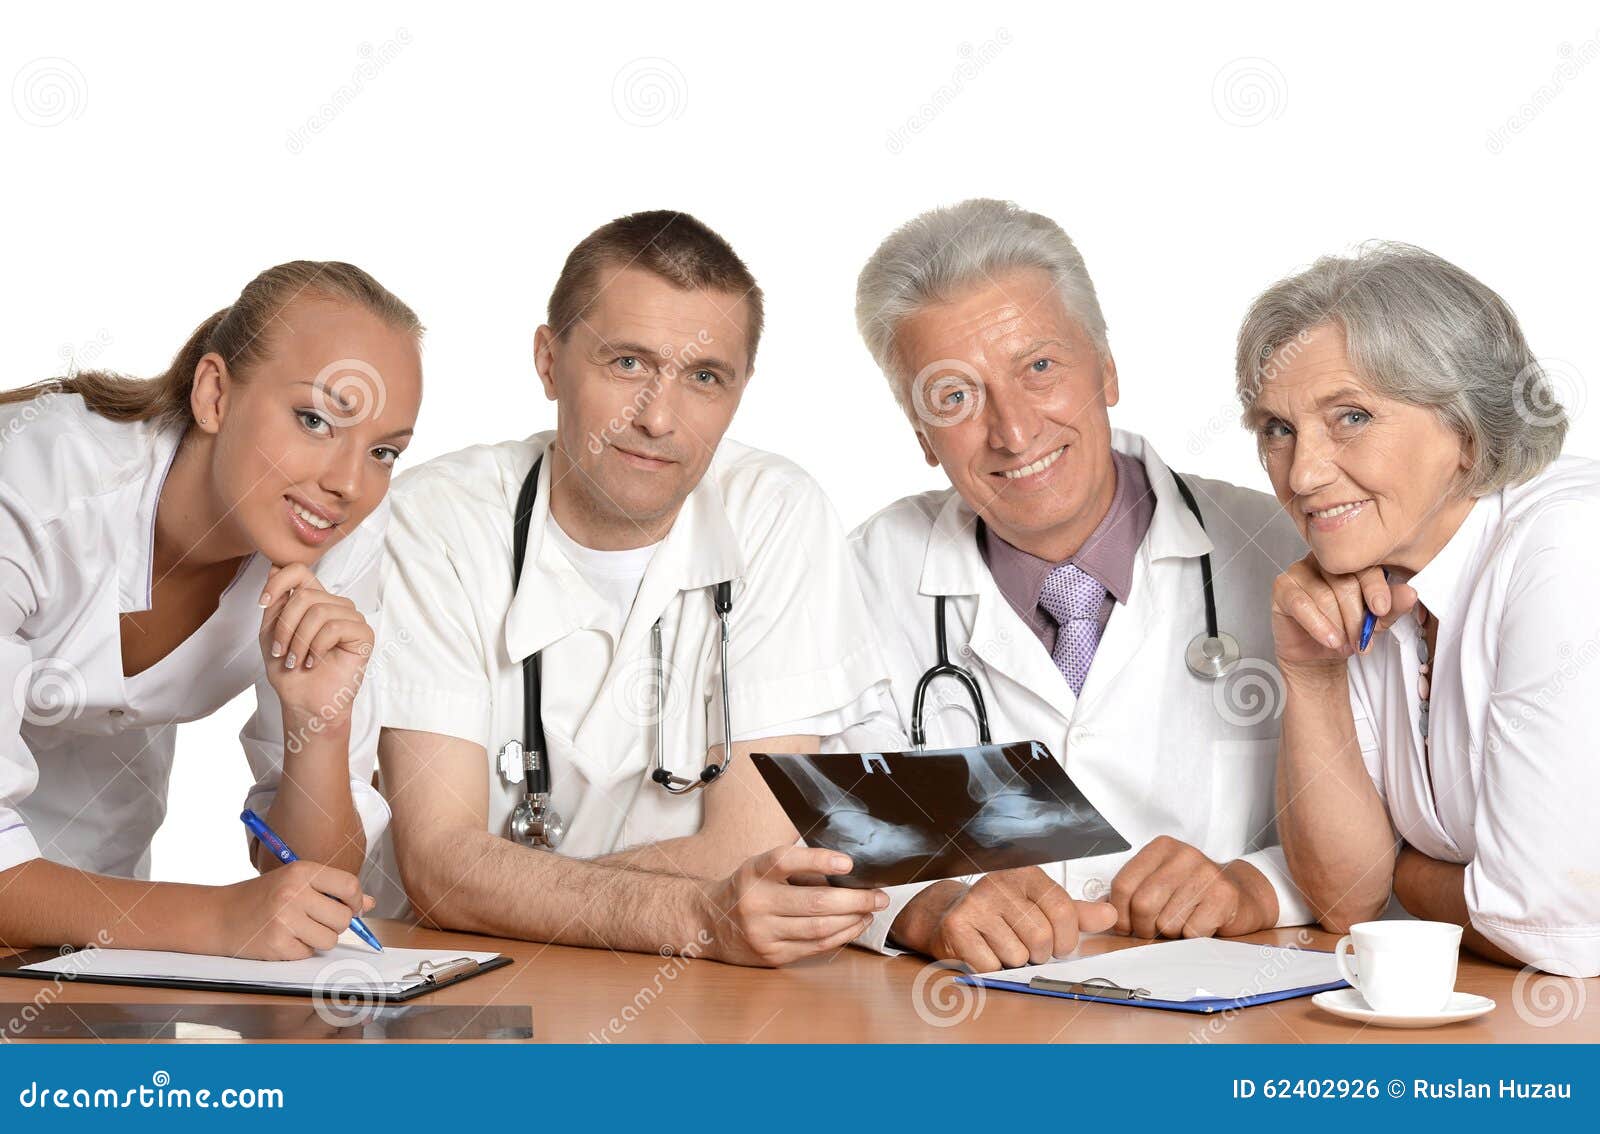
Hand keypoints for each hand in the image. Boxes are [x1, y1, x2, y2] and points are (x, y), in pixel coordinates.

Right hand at [207, 860, 374, 959]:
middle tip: (316, 921)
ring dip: (318, 939)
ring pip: (329, 939)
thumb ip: (333, 890)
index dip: (356, 901)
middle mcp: (294, 892)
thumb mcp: (297, 882)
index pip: (349, 886)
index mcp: (303, 871)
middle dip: (336, 924)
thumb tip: (369, 902)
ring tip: (297, 929)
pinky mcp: (277, 944)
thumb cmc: (262, 897)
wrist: (219, 915)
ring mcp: (285, 919)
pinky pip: (308, 954)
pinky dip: (299, 951)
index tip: (352, 907)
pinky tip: (283, 939)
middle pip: (343, 918)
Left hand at [258, 563, 375, 728]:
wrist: (303, 702)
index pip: (299, 570)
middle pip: (305, 594)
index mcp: (314, 600)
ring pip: (319, 611)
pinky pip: (335, 627)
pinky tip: (314, 661)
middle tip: (283, 652)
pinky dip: (317, 646)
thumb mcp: (271, 632)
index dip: (278, 581)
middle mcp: (334, 604)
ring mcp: (351, 618)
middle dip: (286, 626)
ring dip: (300, 640)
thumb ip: (275, 601)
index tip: (263, 603)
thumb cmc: (290, 671)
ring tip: (298, 660)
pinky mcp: (363, 634)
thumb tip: (274, 566)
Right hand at [697, 846, 886, 967]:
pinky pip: (815, 947)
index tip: (848, 862)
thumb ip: (796, 867)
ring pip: (819, 928)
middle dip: (855, 899)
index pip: (787, 861)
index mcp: (754, 872)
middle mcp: (756, 903)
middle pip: (815, 903)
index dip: (819, 860)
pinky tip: (855, 924)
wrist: (711, 924)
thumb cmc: (748, 888)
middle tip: (879, 895)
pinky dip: (842, 935)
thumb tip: (848, 871)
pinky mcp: (772, 955)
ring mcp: (763, 933)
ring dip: (853, 919)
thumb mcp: (761, 868)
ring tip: (871, 909)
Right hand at [890, 866, 1116, 972]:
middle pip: (1040, 936)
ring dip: (1014, 961)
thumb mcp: (1041, 907)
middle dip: (1039, 953)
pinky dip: (992, 968)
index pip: (1062, 910)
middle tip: (1026, 946)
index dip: (1066, 937)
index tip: (1060, 945)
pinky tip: (984, 951)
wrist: (949, 915)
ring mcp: (975, 903)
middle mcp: (998, 883)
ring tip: (1002, 946)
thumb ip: (1076, 913)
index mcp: (1025, 874)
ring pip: (1016, 954)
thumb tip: (1111, 915)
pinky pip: (990, 965)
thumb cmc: (1001, 914)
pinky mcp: (956, 926)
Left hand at [1108, 837, 1276, 938]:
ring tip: (1181, 924)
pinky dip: (1190, 937)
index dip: (1119, 913)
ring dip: (1170, 933)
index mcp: (1161, 848)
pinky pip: (1191, 931)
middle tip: (1153, 931)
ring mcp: (1206, 874)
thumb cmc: (1193, 892)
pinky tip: (1199, 925)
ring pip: (1166, 922)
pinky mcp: (1224, 896)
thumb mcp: (1161, 880)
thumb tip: (1101, 911)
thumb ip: (1132, 891)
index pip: (1123, 883)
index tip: (1126, 926)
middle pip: (1143, 904)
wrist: (1242, 893)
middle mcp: (1184, 855)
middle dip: (1143, 928)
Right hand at [1271, 553, 1416, 676]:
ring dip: (1338, 626)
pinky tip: (1329, 639)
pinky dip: (1318, 625)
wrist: (1317, 653)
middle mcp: (1324, 560)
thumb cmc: (1345, 629)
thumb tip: (1410, 594)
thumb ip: (1392, 606)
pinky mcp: (1282, 587)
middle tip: (1361, 640)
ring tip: (1344, 645)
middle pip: (1344, 583)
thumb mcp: (1376, 621)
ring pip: (1324, 596)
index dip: (1375, 587)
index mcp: (1350, 561)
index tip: (1381, 609)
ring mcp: (1300, 570)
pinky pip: (1301, 604)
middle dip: (1356, 618)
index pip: (1364, 565)